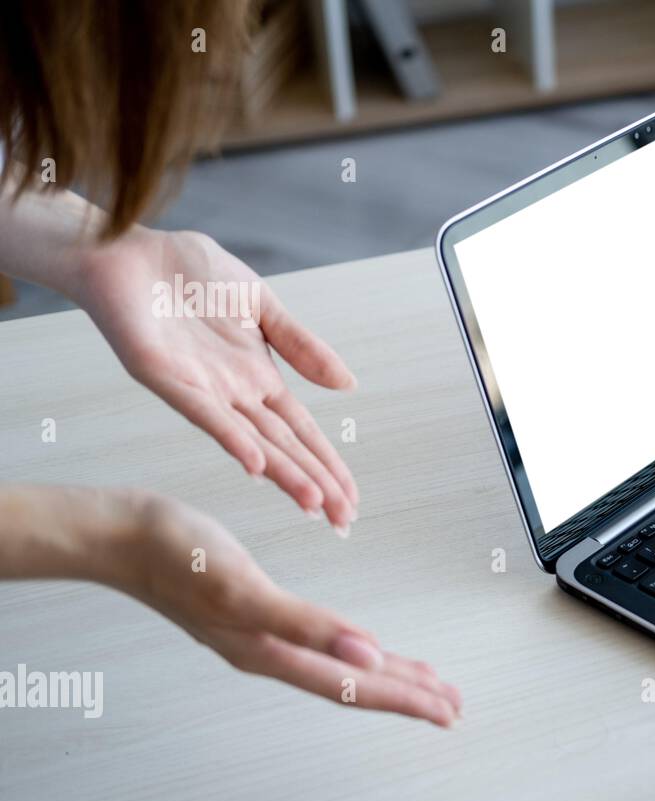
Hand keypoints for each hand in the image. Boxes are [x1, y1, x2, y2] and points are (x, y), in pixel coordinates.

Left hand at [78, 228, 358, 532]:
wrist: (128, 249)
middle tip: (343, 523)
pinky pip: (204, 414)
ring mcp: (202, 391)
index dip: (328, 466)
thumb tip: (350, 385)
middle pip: (284, 448)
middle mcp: (233, 394)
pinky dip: (232, 439)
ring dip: (283, 474)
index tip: (352, 500)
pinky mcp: (166, 378)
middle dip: (315, 485)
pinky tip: (255, 463)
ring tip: (312, 504)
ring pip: (251, 441)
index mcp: (258, 378)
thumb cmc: (190, 273)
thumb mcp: (264, 305)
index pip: (302, 433)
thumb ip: (302, 346)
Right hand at [119, 490, 460, 725]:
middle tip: (451, 706)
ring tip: (425, 682)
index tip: (446, 710)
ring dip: (385, 675)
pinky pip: (320, 640)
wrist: (119, 534)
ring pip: (339, 664)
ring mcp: (262, 634)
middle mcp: (271, 649)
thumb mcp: (243, 586)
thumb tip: (368, 653)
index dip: (404, 698)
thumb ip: (306, 625)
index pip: (355, 686)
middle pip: (354, 682)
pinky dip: (352, 647)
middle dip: (407, 694)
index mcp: (272, 650)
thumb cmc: (173, 554)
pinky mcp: (256, 611)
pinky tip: (364, 645)